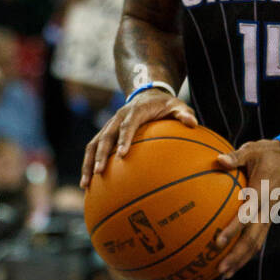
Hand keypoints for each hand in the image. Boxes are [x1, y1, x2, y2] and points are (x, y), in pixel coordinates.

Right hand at [80, 90, 195, 187]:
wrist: (148, 94)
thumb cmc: (165, 105)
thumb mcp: (177, 106)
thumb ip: (184, 114)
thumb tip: (193, 123)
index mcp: (135, 111)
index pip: (127, 125)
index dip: (124, 139)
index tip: (122, 156)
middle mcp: (118, 117)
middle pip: (106, 136)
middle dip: (101, 155)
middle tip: (100, 172)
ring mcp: (109, 126)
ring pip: (94, 144)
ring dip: (88, 163)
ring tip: (86, 184)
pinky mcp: (105, 133)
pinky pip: (93, 149)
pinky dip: (88, 164)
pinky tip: (87, 184)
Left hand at [213, 139, 279, 277]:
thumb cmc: (269, 154)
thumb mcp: (253, 150)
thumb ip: (235, 157)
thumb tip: (218, 160)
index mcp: (261, 194)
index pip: (246, 215)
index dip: (232, 230)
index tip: (218, 242)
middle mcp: (266, 210)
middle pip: (252, 239)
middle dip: (237, 256)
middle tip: (220, 269)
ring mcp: (268, 216)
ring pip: (256, 243)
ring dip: (241, 259)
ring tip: (224, 274)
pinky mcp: (268, 219)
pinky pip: (256, 239)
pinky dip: (245, 253)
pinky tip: (233, 261)